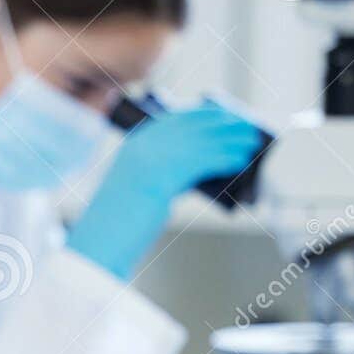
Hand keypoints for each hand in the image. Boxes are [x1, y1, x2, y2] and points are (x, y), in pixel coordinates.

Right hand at [67, 101, 264, 279]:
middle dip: (224, 124)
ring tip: (250, 143)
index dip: (204, 115)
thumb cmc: (121, 220)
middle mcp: (144, 144)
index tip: (224, 115)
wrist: (103, 238)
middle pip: (194, 125)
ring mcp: (153, 157)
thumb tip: (199, 172)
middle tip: (246, 126)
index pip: (177, 118)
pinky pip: (204, 160)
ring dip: (231, 140)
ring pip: (203, 141)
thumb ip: (167, 173)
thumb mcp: (142, 186)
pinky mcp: (165, 174)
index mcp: (136, 142)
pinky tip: (239, 162)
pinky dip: (225, 158)